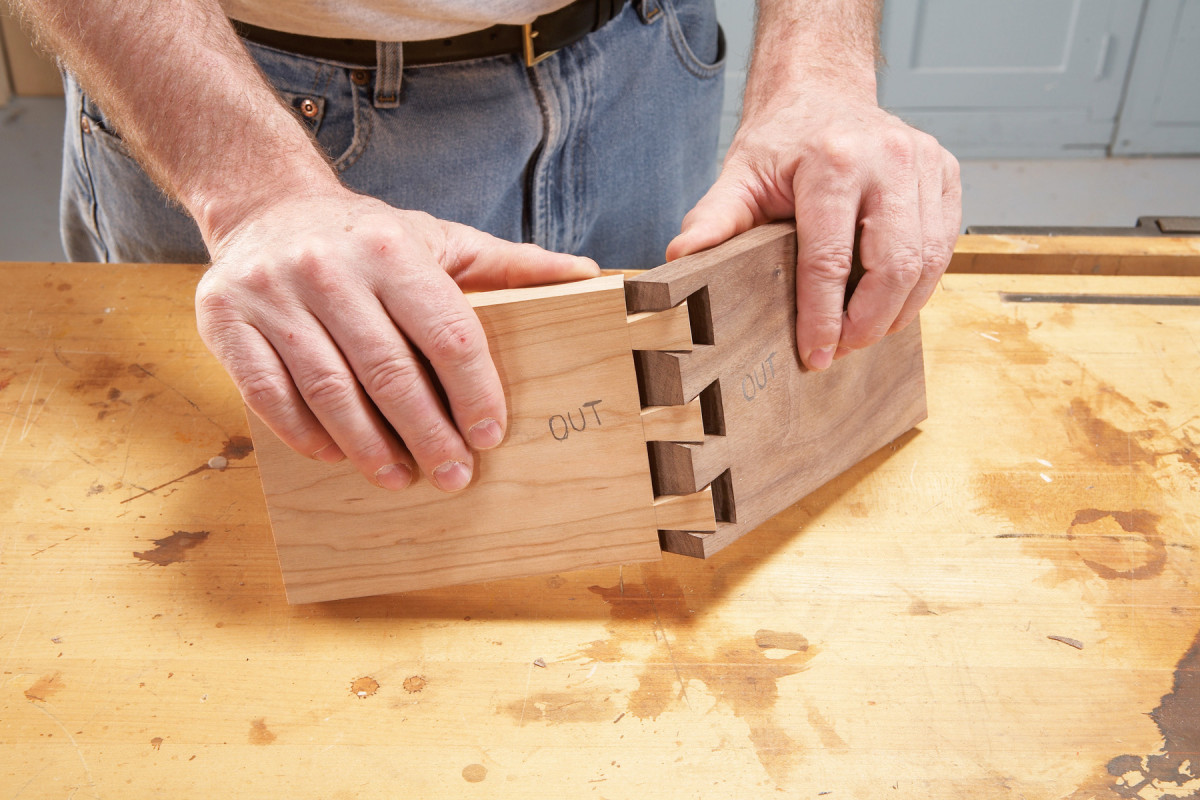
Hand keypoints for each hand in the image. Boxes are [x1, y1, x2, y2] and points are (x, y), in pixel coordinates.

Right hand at [196, 188, 599, 490]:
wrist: (265, 206)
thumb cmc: (369, 237)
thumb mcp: (442, 239)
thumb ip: (512, 264)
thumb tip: (592, 277)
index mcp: (391, 249)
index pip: (446, 332)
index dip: (474, 391)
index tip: (490, 435)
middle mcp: (328, 270)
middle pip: (389, 372)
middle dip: (428, 434)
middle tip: (453, 476)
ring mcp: (272, 296)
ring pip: (329, 392)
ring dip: (370, 448)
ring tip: (400, 479)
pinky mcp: (226, 322)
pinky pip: (270, 396)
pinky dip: (307, 435)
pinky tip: (339, 457)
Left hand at [667, 83, 960, 370]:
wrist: (822, 94)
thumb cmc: (781, 143)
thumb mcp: (739, 176)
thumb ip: (713, 220)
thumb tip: (678, 258)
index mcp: (833, 162)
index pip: (830, 260)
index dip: (823, 318)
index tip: (815, 356)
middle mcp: (889, 159)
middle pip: (892, 268)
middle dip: (867, 324)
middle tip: (840, 350)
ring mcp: (926, 164)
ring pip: (926, 264)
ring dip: (896, 312)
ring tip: (862, 333)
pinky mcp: (946, 174)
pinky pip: (942, 247)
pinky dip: (918, 286)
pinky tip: (888, 303)